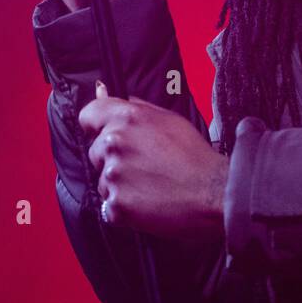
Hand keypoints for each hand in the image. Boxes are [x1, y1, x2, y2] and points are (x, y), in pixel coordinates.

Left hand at [79, 82, 227, 239]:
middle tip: (144, 166)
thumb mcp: (170, 119)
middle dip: (113, 159)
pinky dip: (126, 207)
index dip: (96, 125)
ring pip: (103, 180)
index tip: (102, 134)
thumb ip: (136, 107)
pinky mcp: (115, 205)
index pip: (88, 115)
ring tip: (150, 186)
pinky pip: (110, 205)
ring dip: (120, 184)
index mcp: (127, 118)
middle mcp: (115, 143)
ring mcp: (113, 175)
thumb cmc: (196, 157)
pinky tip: (148, 202)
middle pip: (95, 151)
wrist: (212, 193)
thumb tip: (107, 95)